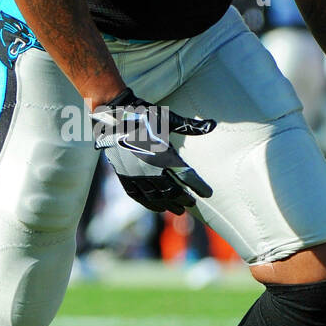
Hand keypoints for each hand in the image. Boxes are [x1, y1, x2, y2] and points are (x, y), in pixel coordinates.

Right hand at [91, 88, 215, 213]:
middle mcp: (150, 168)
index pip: (186, 176)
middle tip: (191, 203)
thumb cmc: (142, 115)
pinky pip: (138, 195)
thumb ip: (189, 125)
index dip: (198, 186)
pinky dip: (149, 203)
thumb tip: (212, 124)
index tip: (207, 194)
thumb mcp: (166, 119)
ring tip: (177, 210)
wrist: (112, 116)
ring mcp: (136, 174)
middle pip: (172, 190)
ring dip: (168, 204)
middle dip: (183, 199)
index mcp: (163, 154)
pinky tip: (157, 207)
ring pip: (155, 196)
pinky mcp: (124, 175)